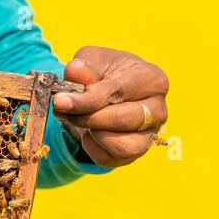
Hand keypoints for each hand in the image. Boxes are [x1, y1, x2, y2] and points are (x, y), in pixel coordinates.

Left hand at [52, 46, 168, 167]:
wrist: (107, 92)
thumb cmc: (104, 72)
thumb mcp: (92, 60)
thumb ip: (84, 65)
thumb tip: (76, 71)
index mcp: (152, 80)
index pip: (118, 92)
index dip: (87, 99)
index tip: (60, 100)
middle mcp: (158, 110)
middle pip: (122, 120)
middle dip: (87, 117)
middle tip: (62, 109)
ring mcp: (150, 135)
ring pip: (120, 146)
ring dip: (92, 134)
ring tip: (78, 118)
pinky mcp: (136, 153)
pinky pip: (108, 158)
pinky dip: (91, 146)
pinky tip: (88, 130)